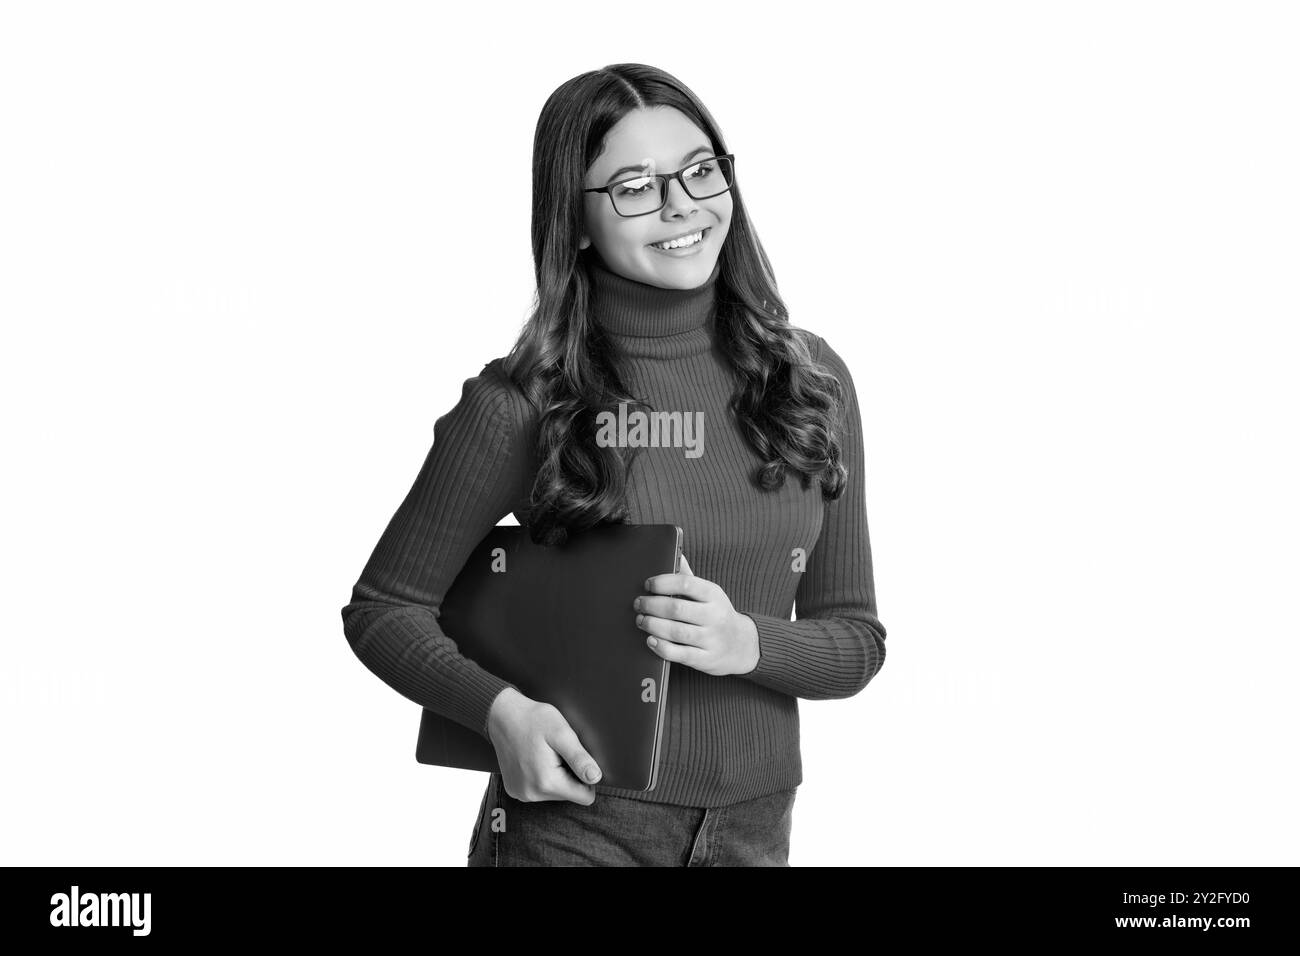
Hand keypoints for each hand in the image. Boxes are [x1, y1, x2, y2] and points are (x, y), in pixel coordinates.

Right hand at [486, 687, 602, 804]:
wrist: (502, 715)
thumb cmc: (533, 719)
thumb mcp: (562, 733)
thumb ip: (579, 758)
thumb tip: (596, 778)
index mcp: (546, 782)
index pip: (585, 796)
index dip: (586, 777)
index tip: (575, 759)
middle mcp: (531, 794)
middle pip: (569, 795)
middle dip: (569, 774)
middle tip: (557, 752)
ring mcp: (521, 794)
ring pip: (555, 793)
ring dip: (555, 775)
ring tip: (545, 753)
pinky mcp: (515, 790)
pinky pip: (540, 790)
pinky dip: (542, 777)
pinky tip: (534, 759)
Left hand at [634, 553, 760, 676]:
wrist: (742, 645)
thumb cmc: (717, 614)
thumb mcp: (709, 594)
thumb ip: (689, 577)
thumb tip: (675, 554)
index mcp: (714, 594)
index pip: (686, 583)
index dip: (663, 583)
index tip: (647, 584)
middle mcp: (714, 616)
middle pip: (676, 608)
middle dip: (651, 605)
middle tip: (638, 604)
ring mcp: (711, 639)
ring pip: (675, 632)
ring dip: (652, 625)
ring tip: (640, 620)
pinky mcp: (705, 659)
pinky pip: (679, 654)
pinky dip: (661, 647)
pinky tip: (650, 640)